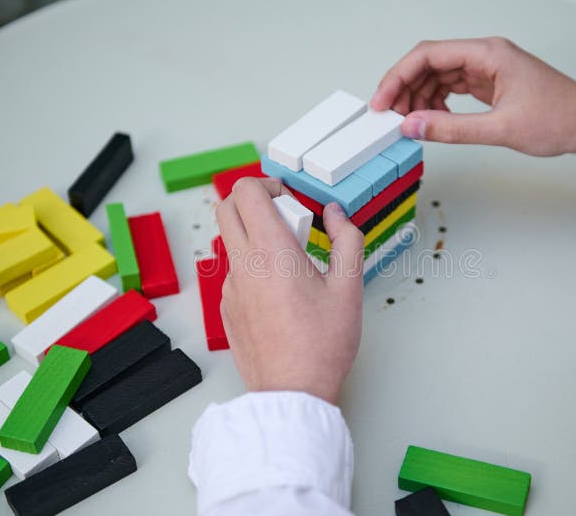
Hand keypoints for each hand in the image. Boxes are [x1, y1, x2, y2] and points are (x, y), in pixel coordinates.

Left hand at [215, 178, 364, 404]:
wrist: (291, 392)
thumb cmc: (321, 344)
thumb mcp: (349, 287)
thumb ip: (347, 240)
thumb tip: (336, 215)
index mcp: (271, 251)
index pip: (245, 191)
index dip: (267, 184)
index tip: (289, 199)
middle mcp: (243, 265)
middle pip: (226, 207)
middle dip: (254, 202)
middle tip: (286, 222)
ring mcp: (229, 288)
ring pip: (231, 241)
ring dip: (255, 237)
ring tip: (291, 265)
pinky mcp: (226, 308)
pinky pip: (234, 272)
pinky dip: (253, 267)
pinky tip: (281, 294)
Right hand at [371, 38, 575, 159]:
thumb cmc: (561, 119)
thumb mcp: (500, 129)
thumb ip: (452, 129)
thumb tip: (413, 127)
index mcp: (489, 53)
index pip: (429, 55)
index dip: (398, 77)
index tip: (382, 102)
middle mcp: (486, 55)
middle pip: (429, 62)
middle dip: (404, 88)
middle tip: (390, 117)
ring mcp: (488, 68)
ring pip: (439, 75)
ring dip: (419, 97)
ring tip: (409, 122)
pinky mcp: (491, 84)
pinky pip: (452, 87)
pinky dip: (436, 103)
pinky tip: (431, 119)